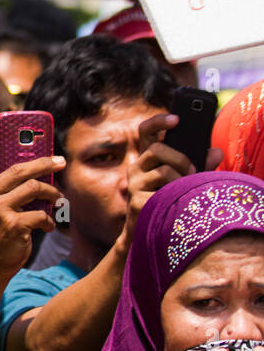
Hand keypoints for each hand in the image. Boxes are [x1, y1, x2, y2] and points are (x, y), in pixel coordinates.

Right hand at [0, 106, 62, 281]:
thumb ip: (0, 189)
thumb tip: (31, 170)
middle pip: (18, 169)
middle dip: (44, 163)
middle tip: (60, 162)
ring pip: (34, 189)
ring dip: (52, 194)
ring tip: (58, 199)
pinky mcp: (12, 224)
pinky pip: (40, 213)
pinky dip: (49, 220)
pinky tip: (48, 225)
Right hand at [121, 113, 206, 250]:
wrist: (150, 232)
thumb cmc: (169, 200)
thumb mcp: (185, 178)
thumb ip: (200, 164)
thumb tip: (216, 152)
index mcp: (147, 158)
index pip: (146, 131)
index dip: (159, 122)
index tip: (177, 119)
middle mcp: (136, 167)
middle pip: (157, 149)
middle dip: (180, 158)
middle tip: (191, 171)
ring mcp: (134, 184)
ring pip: (163, 171)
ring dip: (181, 180)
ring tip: (183, 191)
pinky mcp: (137, 201)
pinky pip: (162, 192)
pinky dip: (175, 196)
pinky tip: (175, 202)